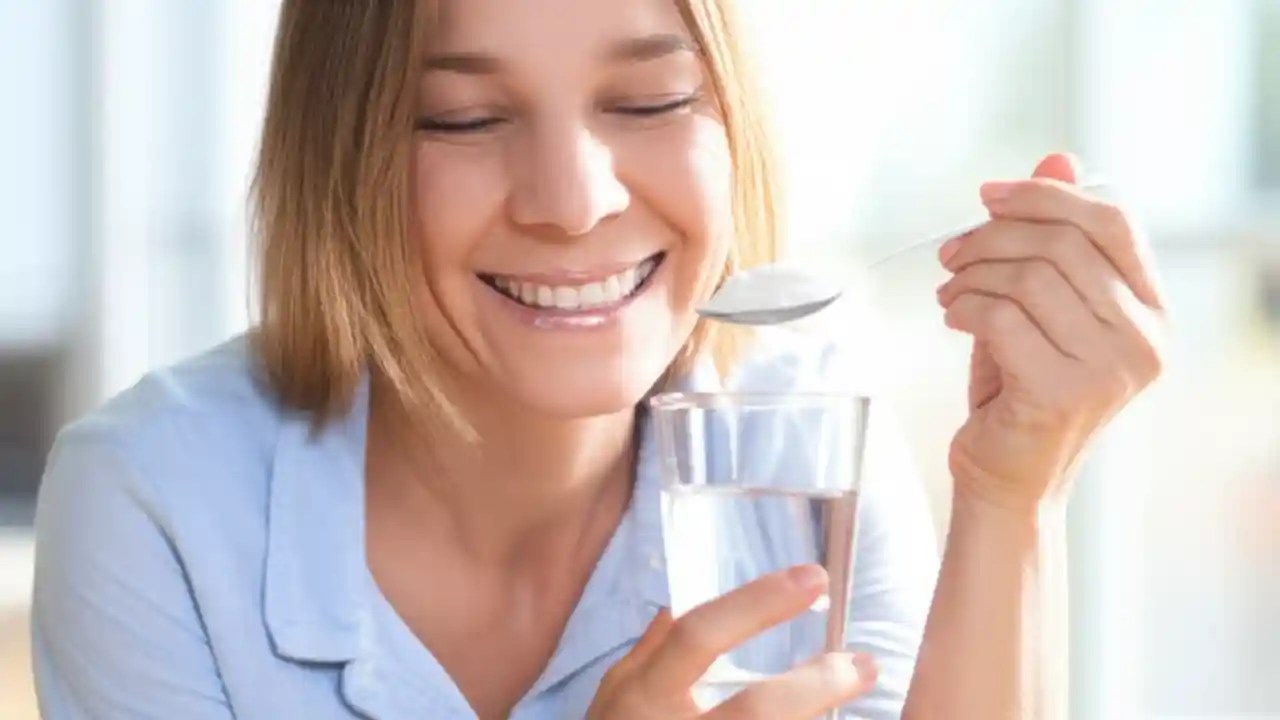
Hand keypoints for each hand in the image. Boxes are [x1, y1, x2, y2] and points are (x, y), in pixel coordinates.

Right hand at [587, 565, 877, 718]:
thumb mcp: (614, 697)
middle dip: (816, 686)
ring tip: (853, 695)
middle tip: (862, 665)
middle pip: (757, 711)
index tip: (811, 577)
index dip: (757, 603)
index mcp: (644, 697)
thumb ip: (650, 652)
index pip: (699, 635)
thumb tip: (681, 604)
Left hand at [935, 153, 1166, 511]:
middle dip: (992, 237)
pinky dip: (964, 307)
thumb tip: (1059, 157)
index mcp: (1150, 308)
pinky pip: (1002, 318)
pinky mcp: (1064, 393)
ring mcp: (1110, 370)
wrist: (1007, 475)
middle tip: (951, 253)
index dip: (1047, 195)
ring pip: (1029, 277)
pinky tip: (952, 317)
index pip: (1111, 221)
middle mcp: (1144, 338)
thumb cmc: (1021, 385)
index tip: (987, 195)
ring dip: (972, 274)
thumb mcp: (1038, 303)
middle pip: (1063, 244)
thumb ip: (1051, 235)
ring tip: (949, 291)